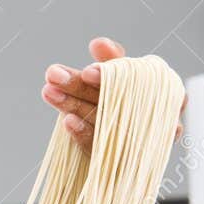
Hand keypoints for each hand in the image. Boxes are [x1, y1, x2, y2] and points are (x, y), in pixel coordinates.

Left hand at [42, 35, 185, 156]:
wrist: (122, 155)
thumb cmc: (122, 106)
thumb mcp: (115, 80)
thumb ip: (110, 62)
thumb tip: (99, 43)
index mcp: (154, 84)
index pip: (131, 73)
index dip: (108, 71)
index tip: (87, 70)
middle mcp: (152, 110)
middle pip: (112, 96)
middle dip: (80, 85)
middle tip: (53, 74)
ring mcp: (140, 137)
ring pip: (104, 119)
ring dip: (75, 105)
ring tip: (49, 92)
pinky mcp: (121, 160)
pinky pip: (100, 146)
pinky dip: (84, 133)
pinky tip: (67, 121)